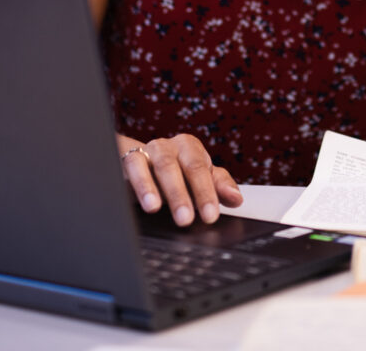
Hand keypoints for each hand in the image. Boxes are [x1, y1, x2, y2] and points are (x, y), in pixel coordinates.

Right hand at [117, 132, 242, 225]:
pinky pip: (133, 166)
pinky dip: (138, 184)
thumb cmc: (175, 172)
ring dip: (155, 188)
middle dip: (182, 194)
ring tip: (155, 208)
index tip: (210, 216)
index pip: (201, 169)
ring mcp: (148, 151)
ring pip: (157, 166)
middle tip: (185, 219)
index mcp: (190, 148)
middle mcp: (170, 146)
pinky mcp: (129, 159)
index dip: (206, 193)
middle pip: (179, 167)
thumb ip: (218, 186)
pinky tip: (142, 201)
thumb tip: (236, 199)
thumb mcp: (197, 179)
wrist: (137, 163)